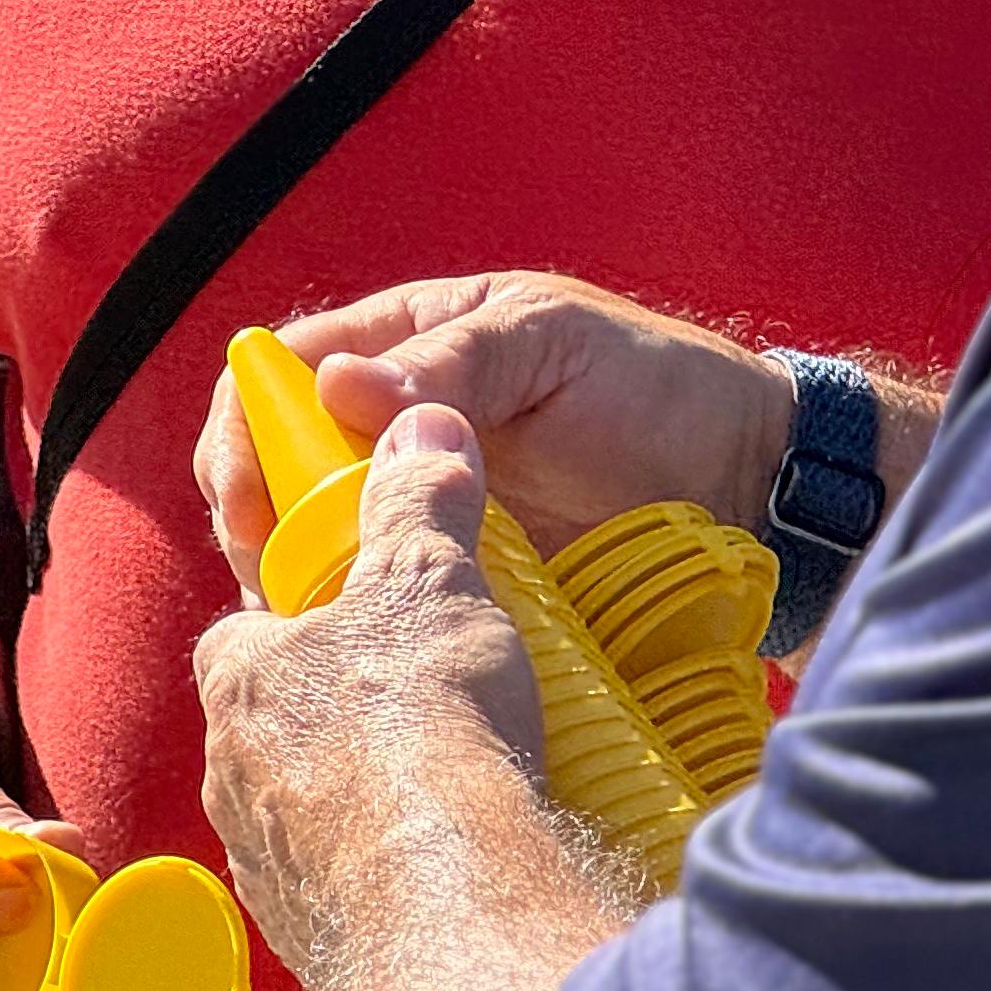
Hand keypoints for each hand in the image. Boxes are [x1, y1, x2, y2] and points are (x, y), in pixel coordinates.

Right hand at [198, 271, 791, 573]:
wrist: (742, 482)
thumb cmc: (655, 387)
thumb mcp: (555, 346)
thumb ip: (455, 364)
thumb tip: (334, 388)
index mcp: (411, 342)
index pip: (280, 372)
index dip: (247, 430)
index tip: (251, 498)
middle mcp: (395, 424)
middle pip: (274, 466)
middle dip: (253, 518)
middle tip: (276, 579)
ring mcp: (419, 505)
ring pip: (309, 541)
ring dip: (291, 580)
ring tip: (314, 624)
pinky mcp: (449, 576)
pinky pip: (373, 596)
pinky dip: (349, 621)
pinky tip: (355, 648)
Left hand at [198, 403, 547, 976]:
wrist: (443, 904)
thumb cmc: (418, 725)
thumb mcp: (429, 575)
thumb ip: (421, 496)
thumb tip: (422, 426)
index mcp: (240, 675)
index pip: (246, 626)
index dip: (300, 609)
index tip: (360, 605)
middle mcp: (229, 772)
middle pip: (272, 719)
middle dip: (335, 706)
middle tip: (420, 690)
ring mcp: (262, 862)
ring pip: (299, 807)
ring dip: (355, 793)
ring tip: (444, 777)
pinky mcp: (306, 933)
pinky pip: (336, 884)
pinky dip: (379, 866)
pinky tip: (441, 852)